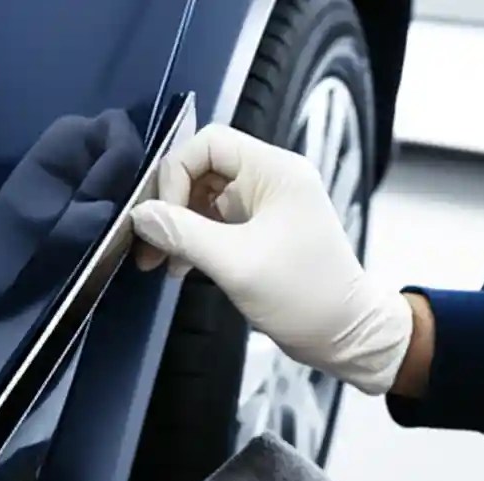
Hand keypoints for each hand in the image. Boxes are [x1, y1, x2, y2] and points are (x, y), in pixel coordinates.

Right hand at [130, 124, 411, 394]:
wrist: (344, 335)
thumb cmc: (302, 296)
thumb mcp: (235, 264)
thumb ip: (182, 234)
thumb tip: (139, 215)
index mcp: (275, 171)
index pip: (209, 143)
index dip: (176, 172)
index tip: (161, 215)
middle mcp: (271, 179)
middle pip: (203, 169)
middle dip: (170, 204)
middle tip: (147, 243)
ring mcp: (265, 205)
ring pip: (204, 198)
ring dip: (177, 226)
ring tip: (158, 262)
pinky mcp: (260, 231)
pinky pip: (214, 222)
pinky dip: (193, 241)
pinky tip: (178, 268)